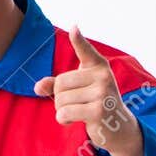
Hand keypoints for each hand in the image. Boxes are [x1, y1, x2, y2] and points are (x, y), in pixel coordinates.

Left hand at [33, 25, 144, 155]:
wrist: (118, 127)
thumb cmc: (95, 104)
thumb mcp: (78, 90)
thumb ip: (56, 85)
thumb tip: (37, 88)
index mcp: (98, 66)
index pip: (85, 51)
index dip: (78, 40)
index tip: (74, 28)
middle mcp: (103, 76)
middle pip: (60, 83)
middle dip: (59, 97)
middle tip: (75, 104)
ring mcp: (102, 93)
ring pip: (60, 100)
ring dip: (61, 110)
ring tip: (77, 112)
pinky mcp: (98, 111)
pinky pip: (64, 113)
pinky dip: (63, 119)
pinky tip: (75, 120)